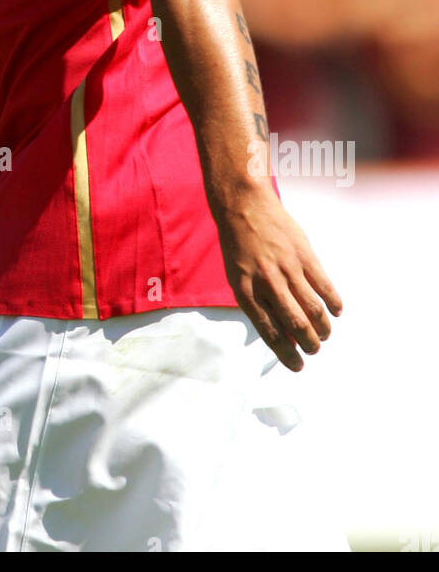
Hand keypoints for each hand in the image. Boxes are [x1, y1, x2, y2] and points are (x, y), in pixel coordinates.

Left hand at [213, 190, 342, 370]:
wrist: (244, 205)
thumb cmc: (238, 245)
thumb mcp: (237, 276)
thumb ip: (256, 302)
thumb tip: (281, 332)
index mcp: (246, 292)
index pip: (270, 333)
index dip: (286, 354)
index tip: (297, 365)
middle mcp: (267, 283)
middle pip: (296, 325)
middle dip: (309, 344)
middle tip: (314, 349)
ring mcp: (287, 269)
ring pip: (313, 309)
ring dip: (323, 328)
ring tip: (324, 335)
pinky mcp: (304, 255)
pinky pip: (324, 286)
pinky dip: (333, 303)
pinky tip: (336, 312)